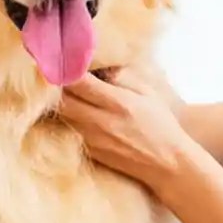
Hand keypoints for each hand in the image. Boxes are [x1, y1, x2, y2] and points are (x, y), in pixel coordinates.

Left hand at [58, 70, 194, 193]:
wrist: (166, 163)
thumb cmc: (160, 124)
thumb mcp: (147, 93)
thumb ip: (121, 77)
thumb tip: (95, 65)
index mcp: (118, 103)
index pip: (79, 82)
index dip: (65, 69)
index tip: (62, 59)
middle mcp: (101, 122)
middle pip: (62, 100)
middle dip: (56, 86)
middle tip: (57, 74)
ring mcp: (92, 139)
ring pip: (62, 116)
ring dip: (58, 102)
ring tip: (61, 90)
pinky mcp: (89, 151)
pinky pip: (68, 130)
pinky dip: (67, 118)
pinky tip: (72, 110)